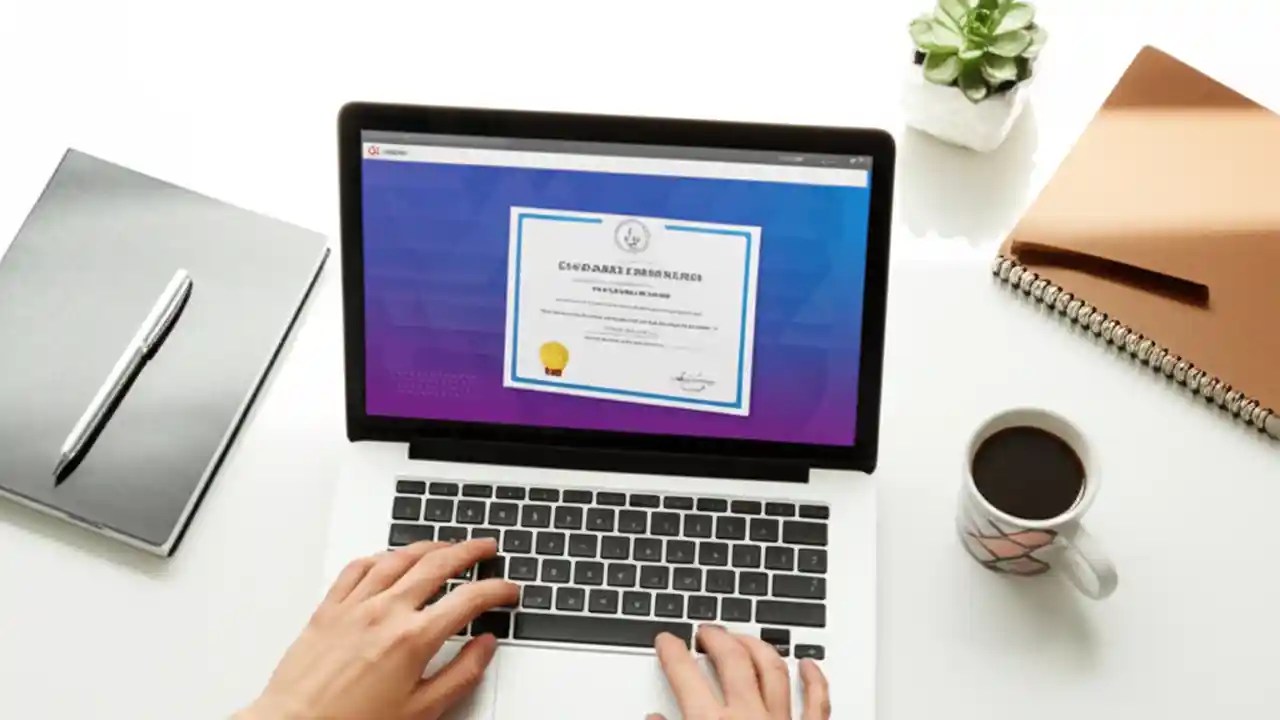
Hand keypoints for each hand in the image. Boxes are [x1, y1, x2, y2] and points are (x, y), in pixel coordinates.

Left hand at [238, 539, 517, 719]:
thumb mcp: (421, 712)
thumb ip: (460, 674)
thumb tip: (485, 647)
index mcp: (413, 639)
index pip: (469, 600)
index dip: (496, 589)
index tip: (507, 590)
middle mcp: (385, 612)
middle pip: (438, 565)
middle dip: (469, 551)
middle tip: (486, 548)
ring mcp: (355, 606)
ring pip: (399, 558)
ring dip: (429, 546)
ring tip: (446, 544)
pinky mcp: (328, 608)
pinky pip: (357, 568)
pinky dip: (380, 556)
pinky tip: (389, 557)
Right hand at [651, 625, 829, 719]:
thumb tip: (653, 718)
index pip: (685, 677)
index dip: (672, 653)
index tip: (667, 640)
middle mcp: (747, 717)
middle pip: (732, 660)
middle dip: (717, 639)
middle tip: (704, 632)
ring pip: (772, 669)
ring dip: (756, 647)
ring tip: (742, 639)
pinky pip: (817, 701)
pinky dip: (813, 679)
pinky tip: (807, 665)